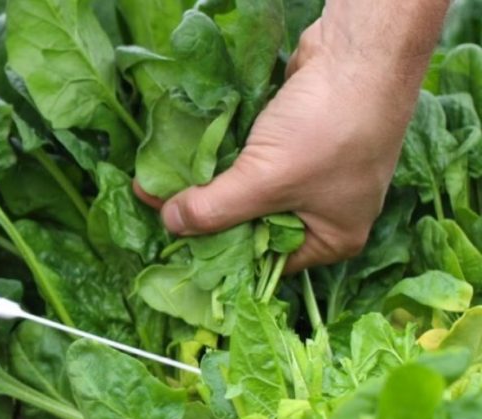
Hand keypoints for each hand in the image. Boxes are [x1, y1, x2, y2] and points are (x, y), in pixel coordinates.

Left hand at [135, 16, 436, 272]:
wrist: (361, 53)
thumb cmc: (328, 128)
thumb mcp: (265, 180)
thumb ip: (214, 209)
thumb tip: (169, 223)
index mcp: (331, 239)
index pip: (263, 262)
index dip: (218, 254)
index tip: (173, 246)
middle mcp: (323, 212)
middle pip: (252, 226)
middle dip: (208, 216)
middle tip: (160, 211)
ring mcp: (313, 175)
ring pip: (248, 191)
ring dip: (210, 186)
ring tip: (161, 186)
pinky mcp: (298, 141)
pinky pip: (252, 161)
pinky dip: (223, 159)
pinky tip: (186, 157)